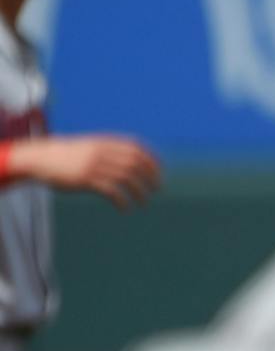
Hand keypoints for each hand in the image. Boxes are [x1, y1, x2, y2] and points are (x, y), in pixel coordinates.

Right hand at [11, 134, 160, 208]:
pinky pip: (111, 191)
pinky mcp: (85, 179)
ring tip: (144, 201)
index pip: (136, 148)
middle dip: (151, 176)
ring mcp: (93, 165)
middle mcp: (101, 152)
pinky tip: (125, 208)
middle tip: (158, 188)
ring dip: (140, 191)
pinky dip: (122, 201)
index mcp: (103, 142)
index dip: (151, 158)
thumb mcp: (88, 147)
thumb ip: (107, 150)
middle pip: (135, 163)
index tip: (160, 170)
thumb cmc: (65, 155)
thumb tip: (129, 160)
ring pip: (127, 178)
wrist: (39, 158)